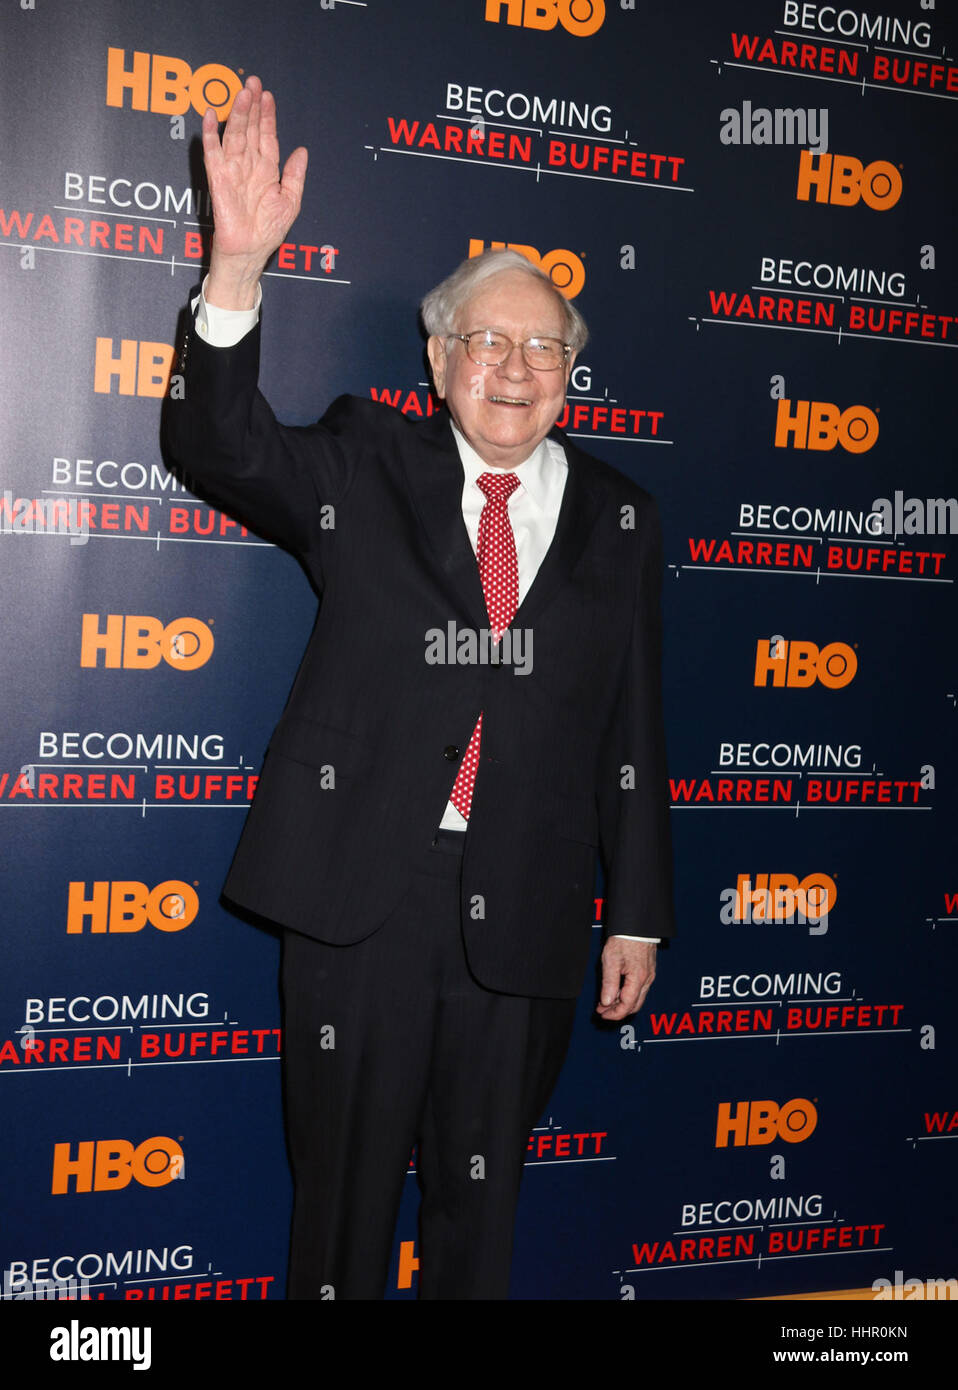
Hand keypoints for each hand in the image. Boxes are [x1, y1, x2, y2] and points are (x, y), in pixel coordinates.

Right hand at [203, 75, 308, 307]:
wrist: (251, 252)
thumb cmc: (268, 232)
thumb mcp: (291, 202)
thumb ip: (295, 176)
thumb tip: (302, 151)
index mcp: (266, 171)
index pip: (266, 137)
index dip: (267, 116)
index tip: (268, 96)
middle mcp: (248, 167)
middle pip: (249, 130)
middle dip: (251, 106)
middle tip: (252, 82)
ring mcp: (232, 171)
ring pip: (234, 136)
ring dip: (237, 114)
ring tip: (242, 93)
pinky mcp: (218, 180)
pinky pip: (212, 154)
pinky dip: (211, 135)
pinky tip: (210, 116)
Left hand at [596, 938, 655, 1020]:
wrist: (637, 925)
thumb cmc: (624, 939)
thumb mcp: (611, 961)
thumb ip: (610, 983)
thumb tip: (607, 1002)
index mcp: (638, 979)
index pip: (627, 1006)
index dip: (614, 1013)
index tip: (602, 1013)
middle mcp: (647, 980)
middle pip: (634, 1005)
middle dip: (618, 1011)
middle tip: (602, 1009)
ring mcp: (649, 975)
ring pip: (637, 998)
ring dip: (622, 1003)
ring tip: (607, 1000)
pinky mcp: (648, 970)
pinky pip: (639, 989)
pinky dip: (627, 994)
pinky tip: (617, 990)